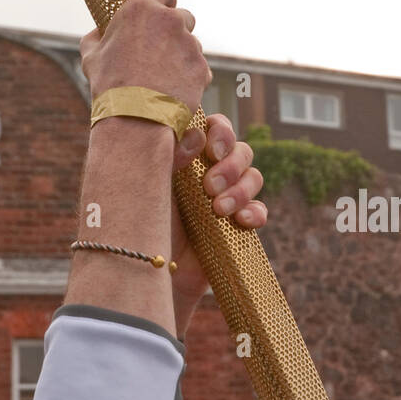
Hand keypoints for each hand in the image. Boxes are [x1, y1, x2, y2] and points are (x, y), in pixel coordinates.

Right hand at [79, 0, 211, 114]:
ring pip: (190, 43)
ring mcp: (190, 45)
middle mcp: (171, 20)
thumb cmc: (109, 85)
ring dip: (180, 54)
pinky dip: (188, 76)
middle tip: (157, 49)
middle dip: (173, 29)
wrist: (135, 120)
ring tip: (160, 77)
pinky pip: (198, 67)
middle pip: (182, 15)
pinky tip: (171, 91)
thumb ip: (98, 34)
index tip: (160, 3)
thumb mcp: (91, 55)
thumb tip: (100, 30)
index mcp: (141, 9)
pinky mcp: (202, 68)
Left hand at [170, 113, 266, 332]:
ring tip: (218, 210)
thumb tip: (196, 134)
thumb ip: (170, 157)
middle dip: (231, 166)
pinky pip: (260, 210)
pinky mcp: (235, 225)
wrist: (148, 272)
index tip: (213, 149)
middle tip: (210, 187)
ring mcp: (224, 197)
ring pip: (253, 176)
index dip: (221, 131)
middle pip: (240, 149)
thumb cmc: (140, 223)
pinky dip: (256, 212)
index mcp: (187, 156)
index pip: (214, 127)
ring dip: (241, 190)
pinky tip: (241, 221)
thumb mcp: (149, 185)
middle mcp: (208, 171)